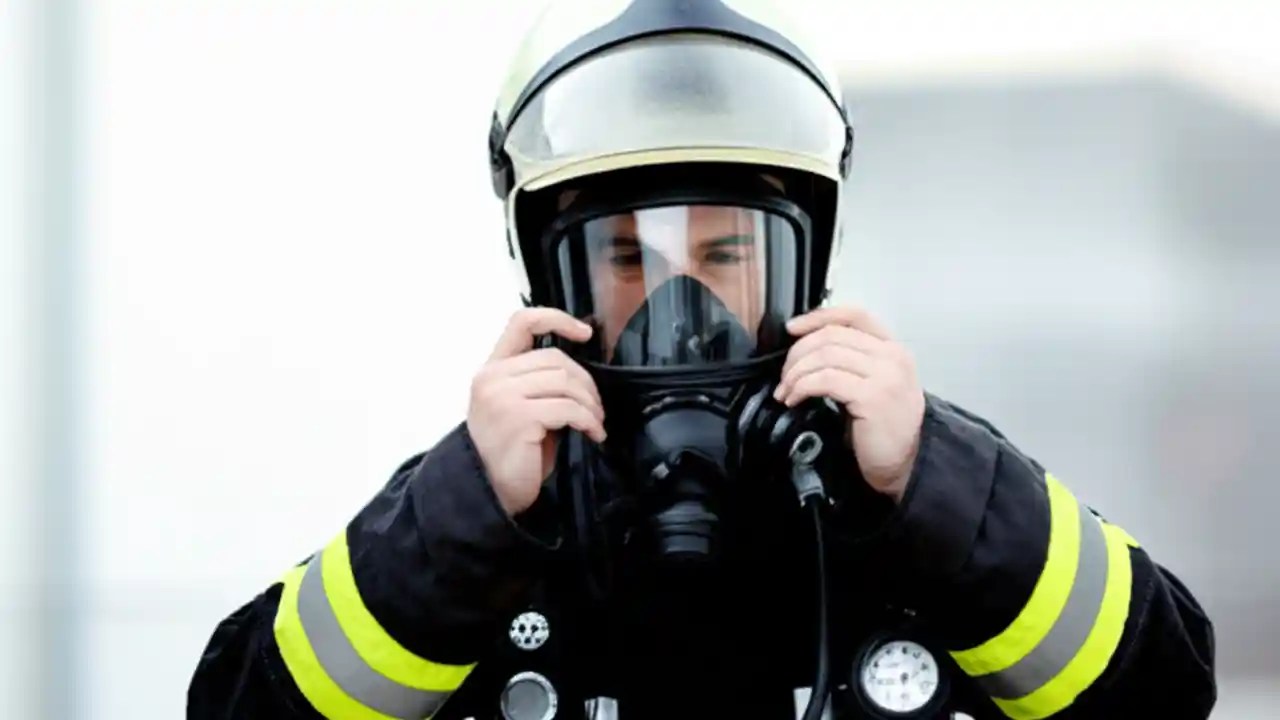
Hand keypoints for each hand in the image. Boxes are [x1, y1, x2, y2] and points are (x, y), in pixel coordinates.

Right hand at [467, 308, 606, 516]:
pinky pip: (569, 409)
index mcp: (492, 369)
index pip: (522, 322)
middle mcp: (493, 377)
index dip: (557, 319)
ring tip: (595, 423)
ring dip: (590, 404)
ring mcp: (504, 396)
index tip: (585, 333)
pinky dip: (589, 421)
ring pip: (565, 382)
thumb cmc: (510, 452)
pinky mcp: (520, 418)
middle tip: (596, 407)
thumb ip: (538, 383)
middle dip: (586, 382)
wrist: (487, 491)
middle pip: (556, 359)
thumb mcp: (518, 407)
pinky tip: (594, 434)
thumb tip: (580, 373)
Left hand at [773, 306, 924, 501]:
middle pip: (832, 336)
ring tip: (786, 391)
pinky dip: (802, 387)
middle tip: (784, 375)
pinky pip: (825, 380)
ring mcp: (886, 376)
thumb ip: (853, 361)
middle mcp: (893, 357)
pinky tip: (794, 399)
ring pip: (825, 356)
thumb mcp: (874, 384)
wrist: (902, 464)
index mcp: (893, 349)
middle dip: (798, 353)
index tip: (792, 328)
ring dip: (796, 373)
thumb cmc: (882, 428)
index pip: (854, 315)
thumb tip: (807, 347)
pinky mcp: (872, 397)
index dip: (819, 317)